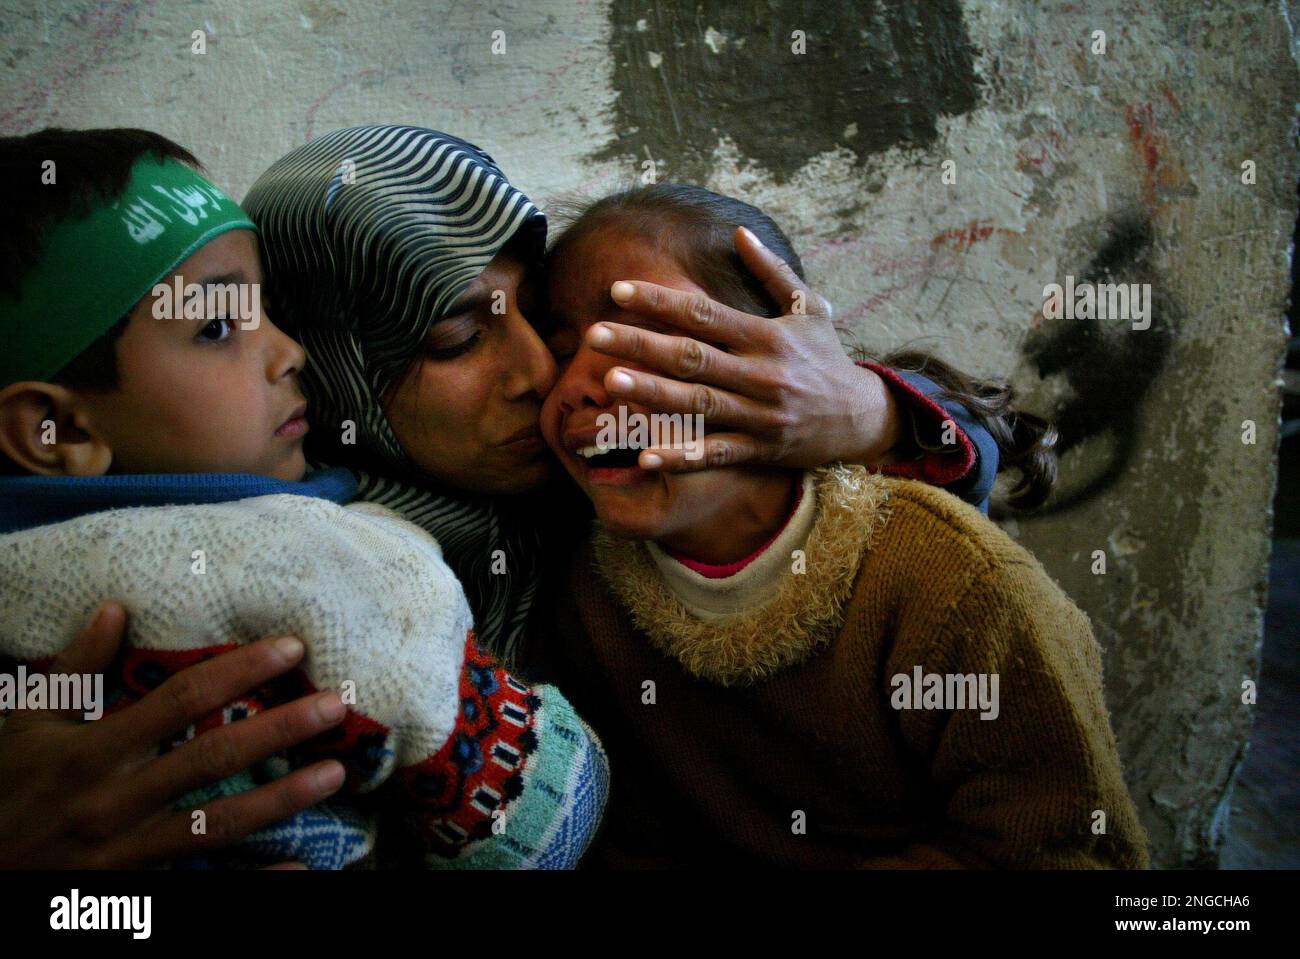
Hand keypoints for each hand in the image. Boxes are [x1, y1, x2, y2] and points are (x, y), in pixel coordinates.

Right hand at [0, 601, 347, 868]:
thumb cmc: (2, 789)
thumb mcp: (26, 726)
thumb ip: (74, 671)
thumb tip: (113, 609)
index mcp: (90, 752)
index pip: (179, 701)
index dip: (239, 671)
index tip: (291, 648)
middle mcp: (112, 801)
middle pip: (210, 759)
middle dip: (277, 730)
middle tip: (335, 705)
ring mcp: (123, 851)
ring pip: (215, 824)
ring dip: (280, 800)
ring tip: (335, 773)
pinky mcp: (131, 889)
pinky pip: (199, 886)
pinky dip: (251, 881)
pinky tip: (298, 866)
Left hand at [586, 225, 900, 470]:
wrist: (864, 418)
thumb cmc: (828, 358)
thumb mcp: (810, 309)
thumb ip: (772, 272)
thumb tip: (740, 233)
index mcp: (766, 337)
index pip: (704, 314)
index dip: (661, 302)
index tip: (618, 290)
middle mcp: (760, 375)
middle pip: (692, 357)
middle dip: (641, 344)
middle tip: (595, 334)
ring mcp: (759, 416)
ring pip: (698, 405)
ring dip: (652, 395)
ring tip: (609, 383)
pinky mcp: (759, 451)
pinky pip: (715, 455)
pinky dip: (681, 456)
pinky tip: (644, 455)